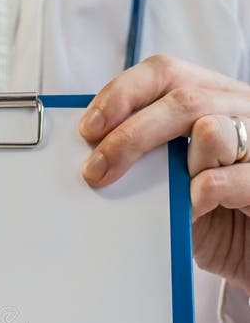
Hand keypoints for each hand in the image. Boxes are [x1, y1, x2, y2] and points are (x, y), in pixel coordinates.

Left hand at [79, 55, 249, 296]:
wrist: (248, 250)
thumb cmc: (209, 214)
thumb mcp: (172, 179)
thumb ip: (147, 156)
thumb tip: (91, 151)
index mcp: (213, 98)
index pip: (164, 73)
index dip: (122, 94)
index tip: (88, 129)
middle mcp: (241, 108)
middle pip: (181, 99)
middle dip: (129, 135)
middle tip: (95, 171)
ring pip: (209, 130)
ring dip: (175, 167)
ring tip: (168, 196)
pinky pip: (217, 180)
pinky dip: (193, 199)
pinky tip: (191, 213)